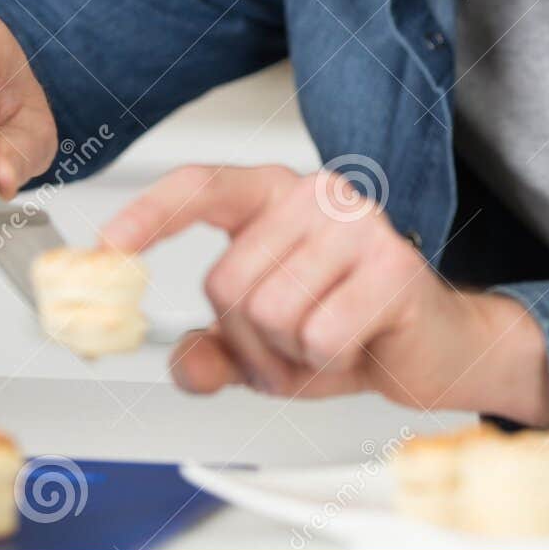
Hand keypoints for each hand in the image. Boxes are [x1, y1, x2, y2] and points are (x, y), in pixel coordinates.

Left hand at [99, 165, 548, 424]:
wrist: (438, 348)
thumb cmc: (353, 330)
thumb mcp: (266, 348)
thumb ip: (214, 353)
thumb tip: (182, 363)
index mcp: (276, 197)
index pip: (202, 186)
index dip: (151, 214)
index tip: (109, 246)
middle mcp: (316, 196)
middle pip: (227, 284)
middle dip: (252, 342)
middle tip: (297, 344)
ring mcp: (358, 226)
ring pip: (270, 314)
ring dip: (292, 357)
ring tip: (330, 342)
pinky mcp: (392, 267)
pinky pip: (319, 335)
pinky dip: (330, 363)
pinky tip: (359, 344)